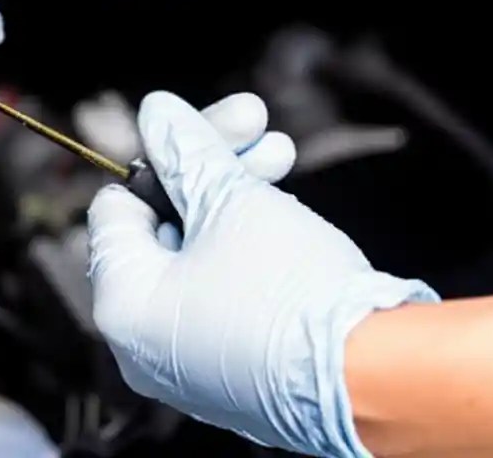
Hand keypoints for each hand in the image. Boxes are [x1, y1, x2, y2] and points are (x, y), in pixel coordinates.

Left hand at [88, 91, 438, 456]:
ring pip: (198, 260)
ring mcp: (189, 368)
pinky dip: (248, 257)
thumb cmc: (292, 292)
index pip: (115, 208)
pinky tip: (286, 218)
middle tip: (257, 129)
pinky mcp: (235, 379)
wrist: (376, 378)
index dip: (160, 160)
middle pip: (161, 228)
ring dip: (236, 202)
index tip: (200, 131)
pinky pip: (224, 301)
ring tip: (281, 158)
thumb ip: (186, 151)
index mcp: (122, 305)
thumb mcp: (231, 200)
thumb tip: (157, 113)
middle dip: (209, 171)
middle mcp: (142, 346)